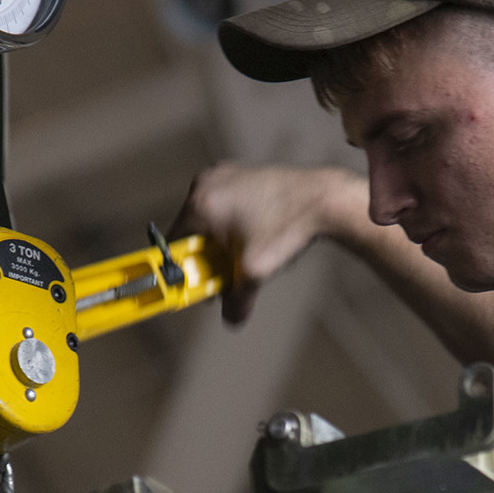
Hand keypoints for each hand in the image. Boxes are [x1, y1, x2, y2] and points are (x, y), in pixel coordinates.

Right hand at [170, 164, 363, 322]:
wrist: (322, 199)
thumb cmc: (287, 228)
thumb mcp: (256, 272)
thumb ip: (237, 301)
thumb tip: (231, 318)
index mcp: (201, 203)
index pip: (172, 243)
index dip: (183, 268)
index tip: (195, 282)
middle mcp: (207, 183)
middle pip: (191, 232)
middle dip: (207, 258)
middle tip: (227, 274)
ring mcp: (224, 174)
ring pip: (210, 220)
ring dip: (222, 243)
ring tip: (247, 255)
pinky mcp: (240, 174)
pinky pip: (225, 208)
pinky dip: (234, 227)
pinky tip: (256, 237)